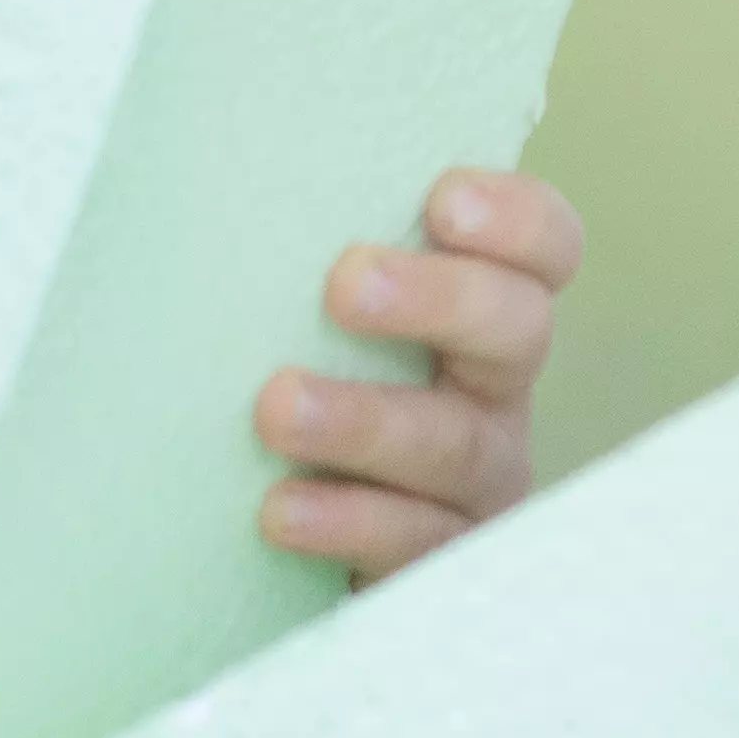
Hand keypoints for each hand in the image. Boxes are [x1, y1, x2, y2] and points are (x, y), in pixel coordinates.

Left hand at [257, 166, 582, 581]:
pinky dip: (348, 522)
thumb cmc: (293, 389)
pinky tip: (281, 510)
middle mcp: (492, 394)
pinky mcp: (436, 571)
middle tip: (347, 283)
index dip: (515, 222)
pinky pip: (412, 547)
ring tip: (278, 408)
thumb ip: (299, 260)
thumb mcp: (305, 323)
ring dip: (367, 421)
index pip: (543, 250)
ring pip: (454, 447)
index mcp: (476, 316)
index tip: (443, 201)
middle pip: (516, 332)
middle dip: (439, 301)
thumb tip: (195, 166)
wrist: (271, 554)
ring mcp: (475, 489)